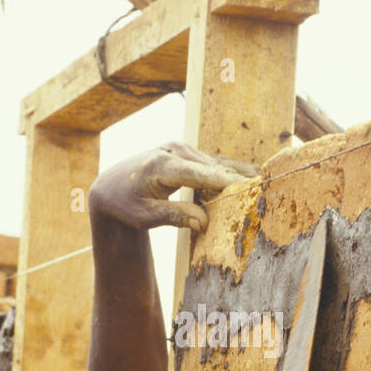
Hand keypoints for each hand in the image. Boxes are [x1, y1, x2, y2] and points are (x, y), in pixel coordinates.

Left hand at [87, 141, 258, 232]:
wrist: (111, 186)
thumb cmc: (126, 204)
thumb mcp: (146, 217)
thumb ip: (175, 217)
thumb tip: (204, 223)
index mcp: (161, 166)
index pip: (201, 174)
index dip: (227, 183)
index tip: (250, 189)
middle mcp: (172, 150)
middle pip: (212, 168)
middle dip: (235, 183)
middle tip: (260, 198)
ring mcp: (179, 147)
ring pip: (214, 165)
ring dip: (232, 180)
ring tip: (255, 194)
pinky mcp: (185, 150)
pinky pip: (209, 164)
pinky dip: (223, 177)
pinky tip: (239, 189)